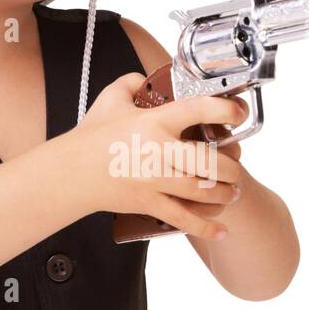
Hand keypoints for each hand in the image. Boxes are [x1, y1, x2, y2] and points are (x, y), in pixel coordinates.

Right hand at [70, 73, 246, 239]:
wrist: (69, 172)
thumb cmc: (90, 137)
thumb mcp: (110, 99)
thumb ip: (132, 82)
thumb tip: (146, 79)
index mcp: (155, 121)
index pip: (200, 111)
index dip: (226, 111)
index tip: (238, 114)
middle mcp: (159, 151)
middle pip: (210, 161)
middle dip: (231, 166)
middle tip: (236, 166)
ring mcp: (155, 180)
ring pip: (203, 191)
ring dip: (225, 193)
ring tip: (232, 191)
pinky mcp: (149, 203)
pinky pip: (183, 218)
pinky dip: (205, 227)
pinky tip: (221, 230)